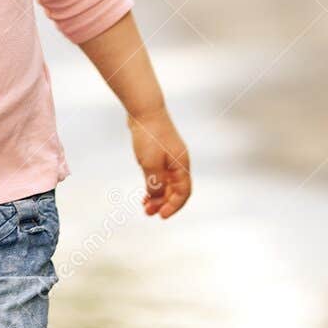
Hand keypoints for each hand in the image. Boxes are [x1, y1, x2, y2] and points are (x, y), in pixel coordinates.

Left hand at [128, 103, 191, 218]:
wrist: (144, 111)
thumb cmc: (149, 136)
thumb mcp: (151, 163)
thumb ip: (155, 183)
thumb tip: (157, 198)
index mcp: (181, 165)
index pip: (183, 192)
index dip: (174, 206)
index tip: (161, 216)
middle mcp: (178, 164)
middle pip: (175, 190)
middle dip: (164, 204)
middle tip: (148, 213)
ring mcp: (169, 159)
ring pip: (166, 184)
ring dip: (157, 197)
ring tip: (144, 207)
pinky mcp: (159, 155)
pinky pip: (158, 177)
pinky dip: (153, 187)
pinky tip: (144, 194)